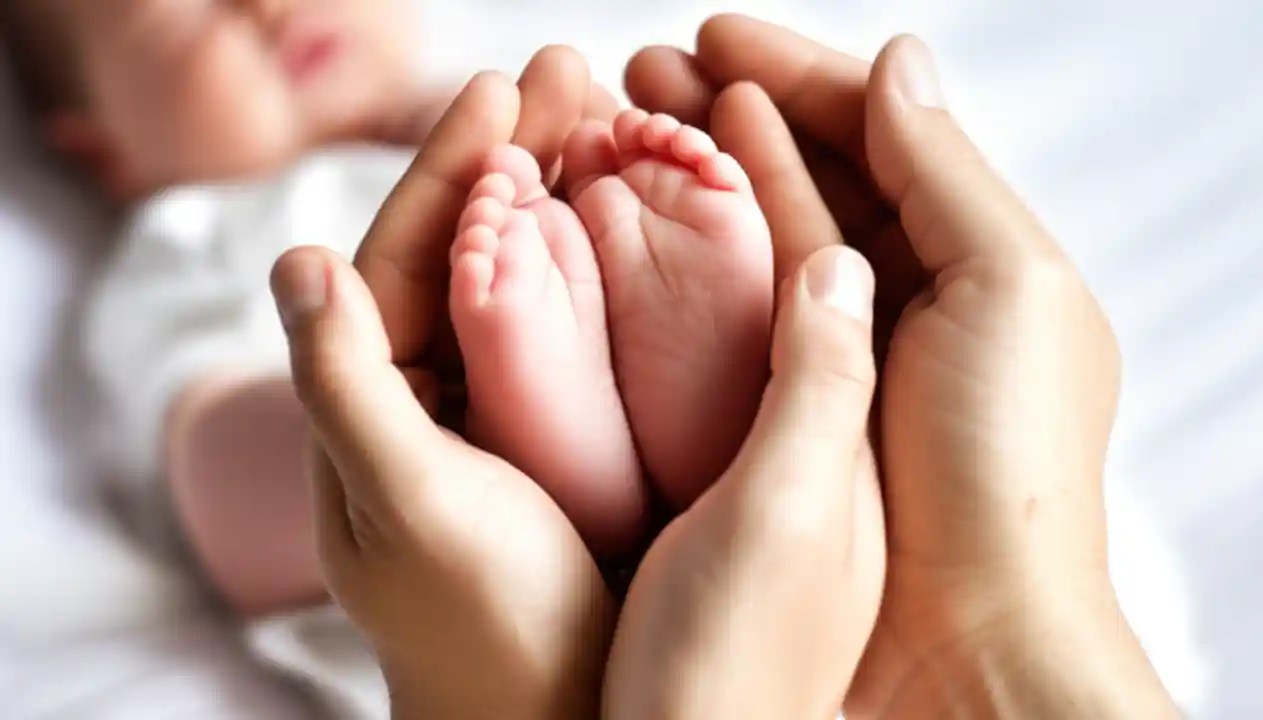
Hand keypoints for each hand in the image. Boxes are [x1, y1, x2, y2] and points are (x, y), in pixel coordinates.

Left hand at [271, 47, 614, 719]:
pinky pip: (576, 330)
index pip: (397, 258)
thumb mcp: (411, 504)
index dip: (448, 166)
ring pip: (525, 279)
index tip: (500, 87)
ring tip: (616, 119)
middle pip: (466, 249)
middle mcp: (430, 397)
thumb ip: (346, 387)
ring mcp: (502, 412)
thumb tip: (297, 258)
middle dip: (515, 157)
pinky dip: (604, 266)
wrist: (564, 717)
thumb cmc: (483, 630)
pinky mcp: (568, 433)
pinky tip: (645, 220)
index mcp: (371, 406)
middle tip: (576, 73)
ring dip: (564, 194)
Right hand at [627, 16, 1177, 716]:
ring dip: (703, 166)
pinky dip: (698, 251)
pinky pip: (739, 309)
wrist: (967, 632)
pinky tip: (647, 207)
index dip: (798, 75)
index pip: (878, 132)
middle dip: (731, 109)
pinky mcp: (786, 407)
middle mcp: (906, 296)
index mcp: (975, 257)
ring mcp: (840, 351)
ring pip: (765, 230)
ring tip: (628, 115)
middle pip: (811, 171)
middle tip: (646, 67)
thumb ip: (945, 168)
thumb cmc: (1008, 469)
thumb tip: (901, 60)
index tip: (716, 36)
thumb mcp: (1009, 285)